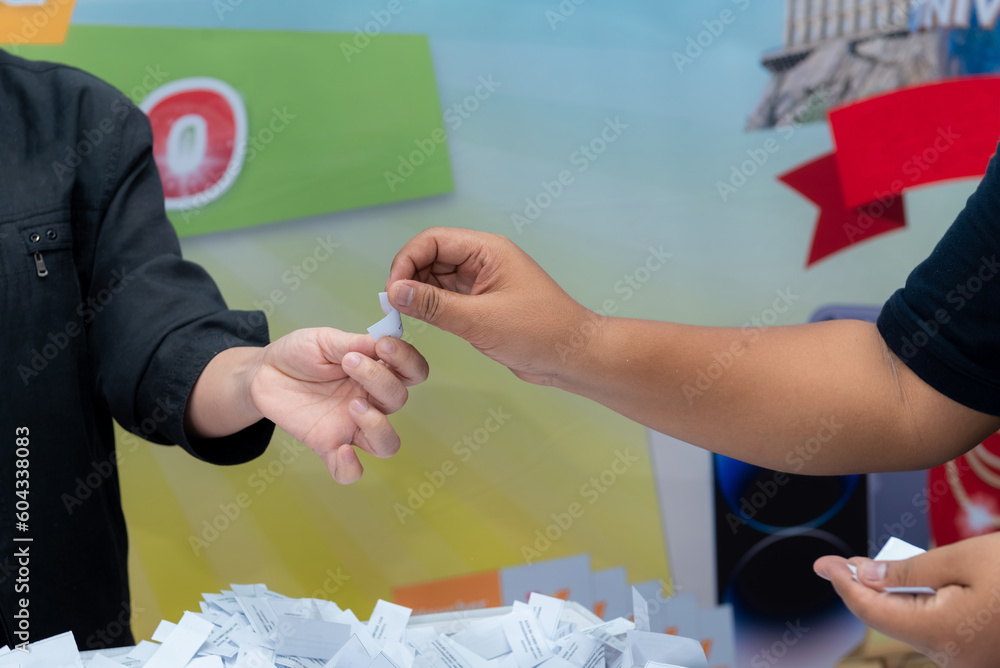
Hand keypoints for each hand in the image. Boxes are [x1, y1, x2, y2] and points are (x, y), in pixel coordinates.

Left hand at [247, 328, 427, 483]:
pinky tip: (343, 451)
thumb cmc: (299, 354)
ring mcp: (351, 427)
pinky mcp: (328, 446)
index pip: (412, 372)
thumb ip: (353, 343)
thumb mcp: (325, 340)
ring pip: (387, 443)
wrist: (264, 373)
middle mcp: (371, 401)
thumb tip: (384, 339)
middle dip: (379, 379)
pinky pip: (349, 472)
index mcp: (376, 372)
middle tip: (349, 363)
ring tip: (353, 406)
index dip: (407, 360)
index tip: (384, 346)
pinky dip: (351, 468)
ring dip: (378, 425)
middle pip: (398, 400)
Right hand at [386, 227, 593, 384]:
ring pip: (437, 278)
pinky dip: (431, 307)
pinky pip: (448, 297)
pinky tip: (420, 321)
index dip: (407, 261)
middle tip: (393, 307)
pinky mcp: (482, 304)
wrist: (572, 357)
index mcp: (487, 250)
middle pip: (432, 256)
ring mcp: (483, 282)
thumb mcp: (480, 320)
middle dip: (409, 277)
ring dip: (418, 294)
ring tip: (403, 316)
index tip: (392, 291)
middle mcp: (483, 260)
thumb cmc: (539, 333)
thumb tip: (395, 291)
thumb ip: (434, 305)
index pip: (434, 240)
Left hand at [814, 533, 999, 666]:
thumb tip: (863, 576)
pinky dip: (922, 607)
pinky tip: (914, 585)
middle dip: (865, 591)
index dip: (843, 584)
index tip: (821, 564)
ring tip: (870, 570)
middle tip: (839, 564)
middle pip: (892, 621)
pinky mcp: (983, 656)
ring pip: (915, 626)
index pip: (871, 611)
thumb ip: (907, 572)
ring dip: (894, 598)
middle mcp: (954, 660)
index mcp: (941, 635)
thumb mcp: (961, 559)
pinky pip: (941, 631)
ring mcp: (971, 662)